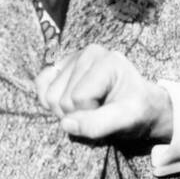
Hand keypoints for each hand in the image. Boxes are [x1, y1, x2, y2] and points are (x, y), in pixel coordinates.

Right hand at [35, 44, 173, 140]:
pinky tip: (70, 104)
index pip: (79, 98)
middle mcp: (89, 53)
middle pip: (62, 99)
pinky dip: (49, 102)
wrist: (139, 106)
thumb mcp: (126, 121)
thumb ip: (98, 125)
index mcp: (108, 61)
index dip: (90, 115)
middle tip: (99, 113)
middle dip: (77, 115)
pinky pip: (40, 85)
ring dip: (66, 112)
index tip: (109, 113)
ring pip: (49, 96)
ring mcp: (73, 58)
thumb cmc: (136, 112)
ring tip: (89, 108)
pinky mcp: (61, 66)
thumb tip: (65, 124)